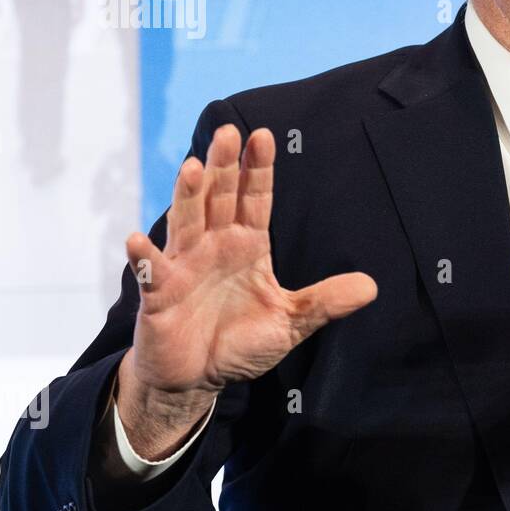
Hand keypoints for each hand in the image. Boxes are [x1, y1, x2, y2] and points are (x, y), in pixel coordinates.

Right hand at [117, 124, 376, 457]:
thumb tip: (372, 287)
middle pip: (219, 198)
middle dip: (225, 166)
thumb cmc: (239, 343)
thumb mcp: (290, 322)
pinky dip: (144, 258)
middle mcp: (214, 247)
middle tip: (229, 132)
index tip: (264, 136)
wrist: (197, 379)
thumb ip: (325, 302)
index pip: (255, 200)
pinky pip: (150, 272)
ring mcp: (183, 266)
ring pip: (186, 222)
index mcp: (247, 246)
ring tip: (194, 168)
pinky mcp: (159, 294)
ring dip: (188, 196)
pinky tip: (138, 240)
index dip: (258, 170)